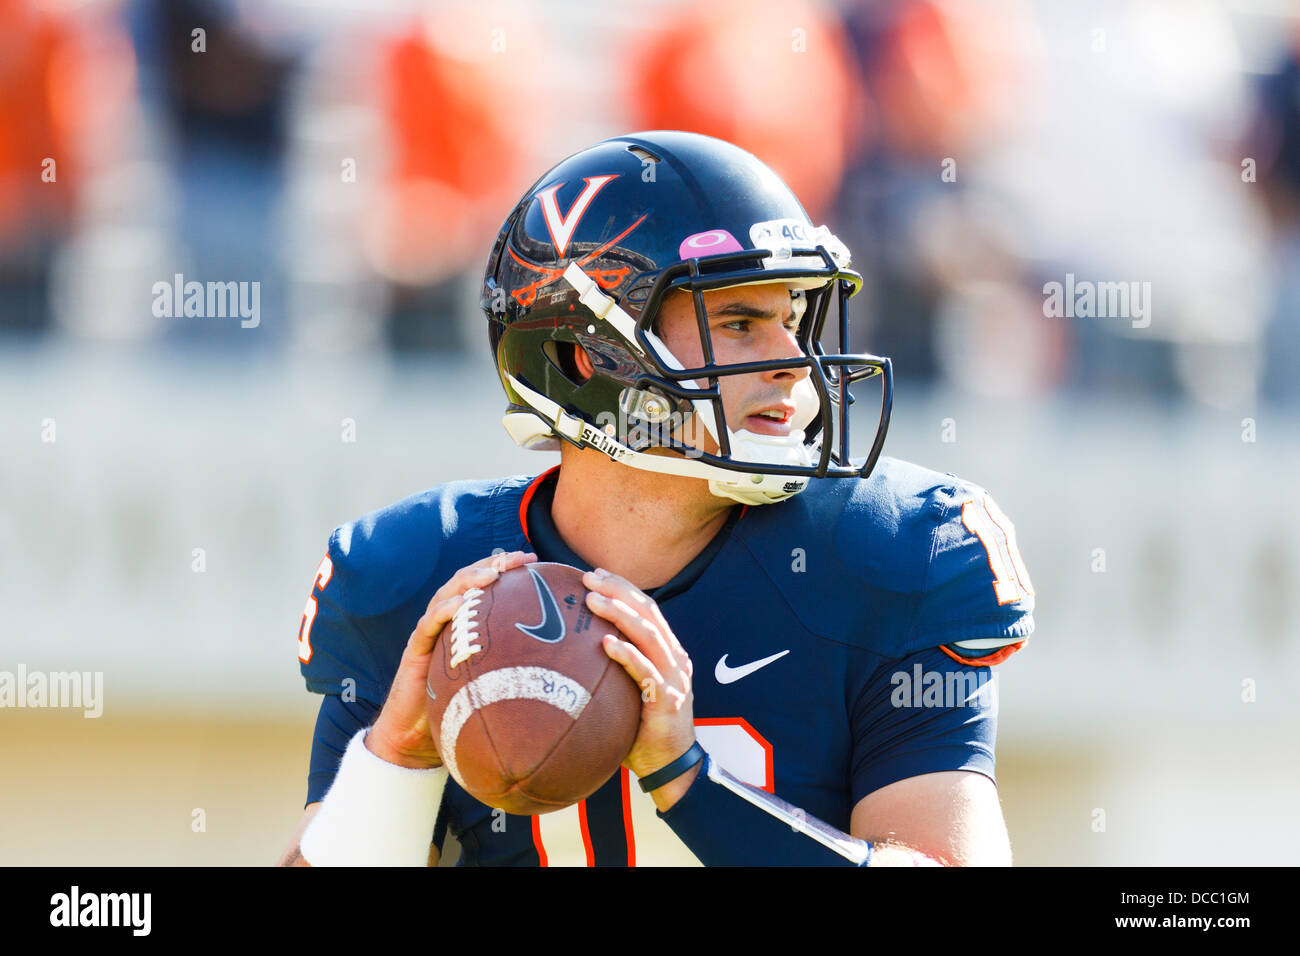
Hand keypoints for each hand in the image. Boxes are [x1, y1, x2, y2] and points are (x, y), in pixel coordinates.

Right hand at [367, 550, 537, 769]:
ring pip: (447, 595)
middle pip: (467, 581)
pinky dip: (443, 611)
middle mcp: (446, 623)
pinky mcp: (415, 651)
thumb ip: (517, 671)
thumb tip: (565, 672)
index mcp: (465, 625)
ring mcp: (429, 634)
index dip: (505, 568)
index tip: (531, 559)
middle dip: (493, 564)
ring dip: (469, 580)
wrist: (415, 739)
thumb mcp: (494, 686)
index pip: (485, 587)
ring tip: (492, 574)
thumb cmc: (458, 712)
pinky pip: (428, 625)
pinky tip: (460, 604)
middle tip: (518, 558)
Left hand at [583, 568, 698, 805]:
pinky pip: (645, 672)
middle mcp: (675, 660)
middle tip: (588, 578)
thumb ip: (614, 668)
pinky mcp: (667, 701)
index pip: (648, 609)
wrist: (670, 766)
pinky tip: (605, 643)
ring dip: (619, 614)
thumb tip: (573, 648)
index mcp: (669, 653)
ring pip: (649, 635)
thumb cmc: (642, 728)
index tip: (597, 574)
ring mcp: (674, 679)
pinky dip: (626, 654)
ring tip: (592, 600)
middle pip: (649, 613)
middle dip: (618, 590)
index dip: (623, 588)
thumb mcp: (629, 690)